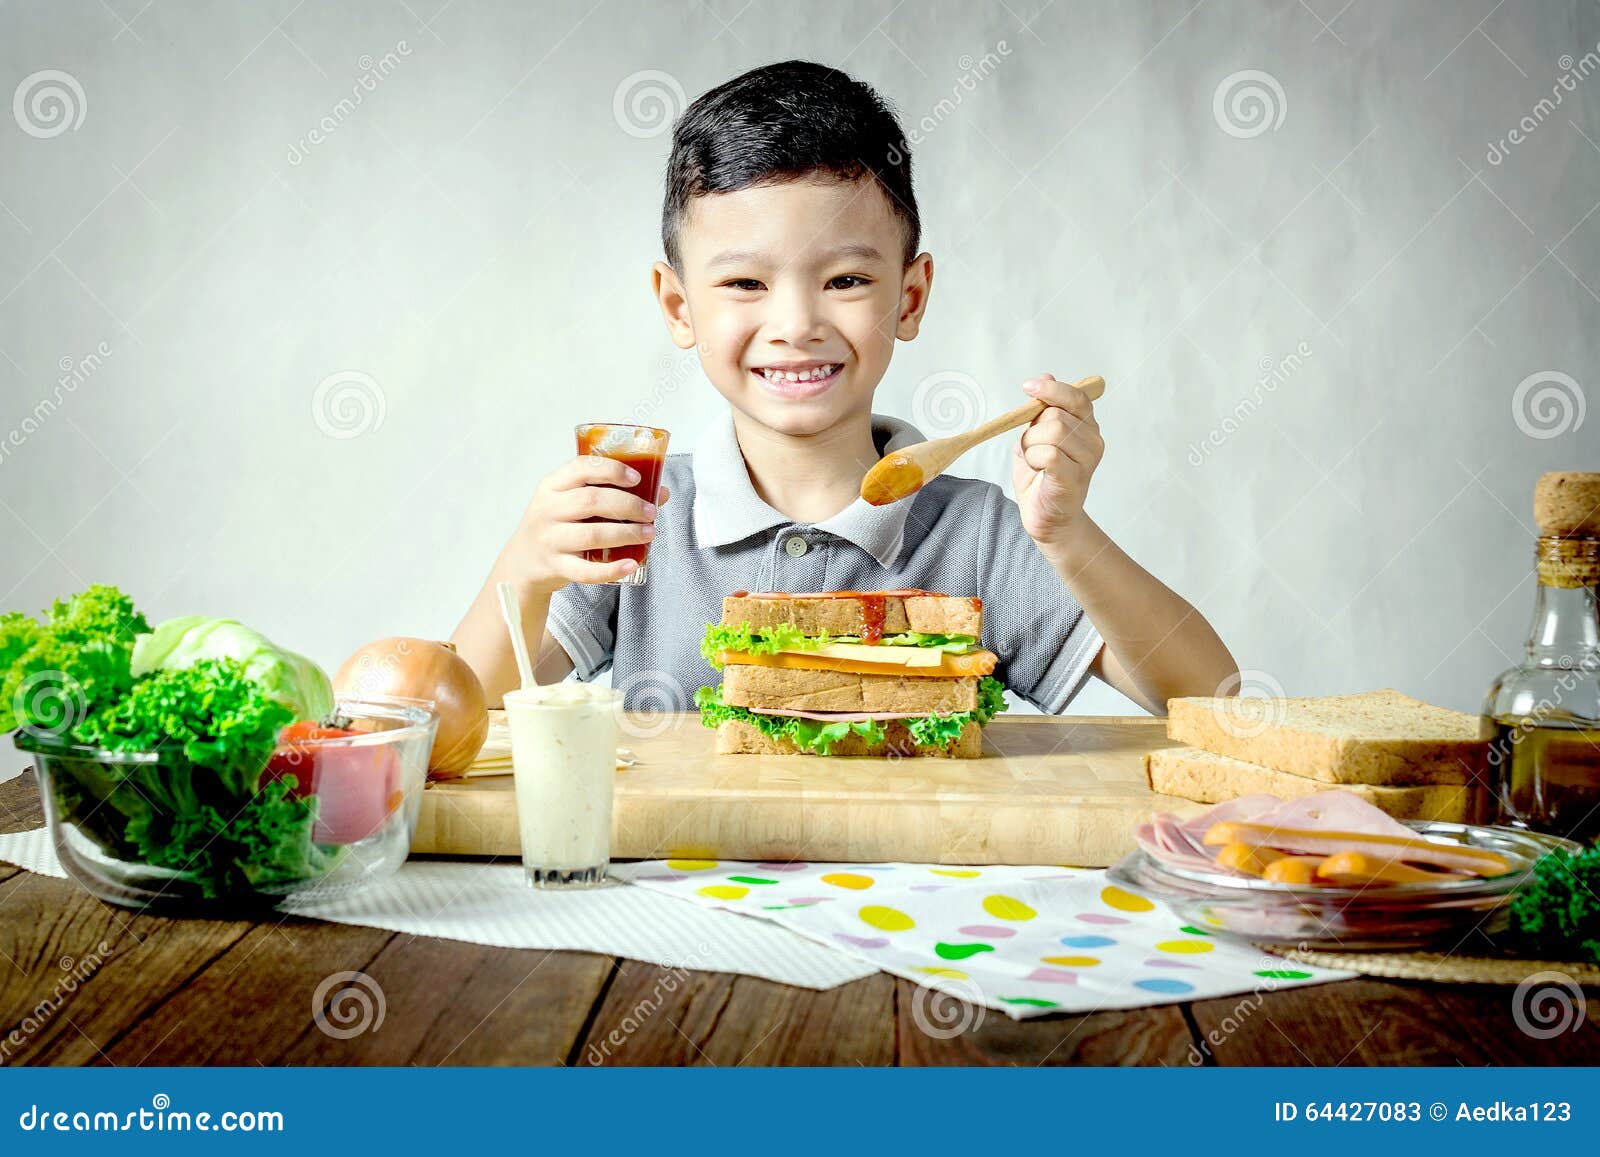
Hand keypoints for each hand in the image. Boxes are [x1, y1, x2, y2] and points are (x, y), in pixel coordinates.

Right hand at [510, 455, 669, 592]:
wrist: (524, 560)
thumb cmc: (557, 524)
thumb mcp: (572, 501)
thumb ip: (611, 493)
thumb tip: (661, 492)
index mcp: (552, 485)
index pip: (581, 468)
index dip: (611, 470)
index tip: (636, 478)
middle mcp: (547, 510)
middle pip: (590, 501)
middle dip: (627, 505)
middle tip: (650, 511)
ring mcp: (549, 539)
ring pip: (591, 535)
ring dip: (626, 533)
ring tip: (649, 533)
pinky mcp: (555, 566)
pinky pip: (585, 571)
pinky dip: (611, 569)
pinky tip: (632, 564)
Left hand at [1010, 373, 1102, 545]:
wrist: (1047, 518)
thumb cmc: (1041, 478)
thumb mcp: (1036, 437)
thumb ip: (1042, 410)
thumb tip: (1045, 377)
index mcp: (1086, 427)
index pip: (1076, 397)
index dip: (1052, 390)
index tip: (1028, 387)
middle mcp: (1093, 441)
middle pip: (1055, 415)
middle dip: (1032, 430)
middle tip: (1031, 450)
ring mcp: (1087, 460)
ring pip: (1051, 432)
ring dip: (1030, 446)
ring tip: (1034, 463)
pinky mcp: (1074, 478)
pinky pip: (1049, 454)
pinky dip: (1033, 460)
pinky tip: (1037, 471)